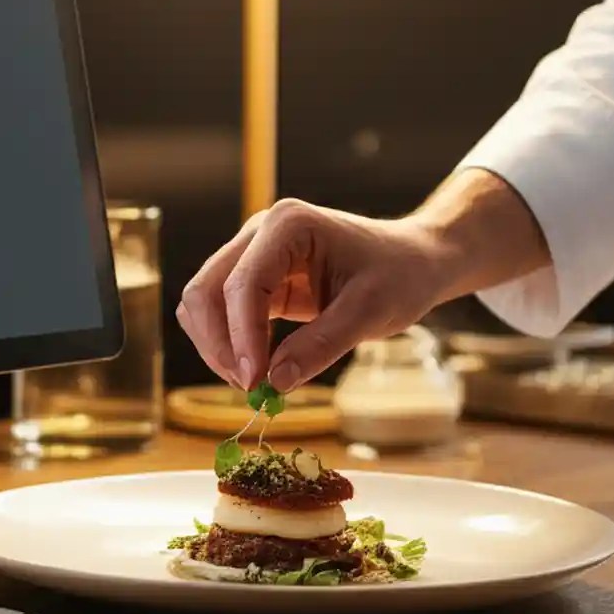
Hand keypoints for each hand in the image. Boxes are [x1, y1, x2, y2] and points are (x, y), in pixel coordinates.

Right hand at [175, 198, 452, 392]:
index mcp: (288, 225)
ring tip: (254, 383)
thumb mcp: (370, 311)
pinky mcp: (253, 279)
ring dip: (216, 347)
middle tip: (250, 388)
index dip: (242, 336)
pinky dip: (226, 344)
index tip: (256, 382)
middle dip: (220, 344)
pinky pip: (219, 314)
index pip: (244, 283)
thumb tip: (276, 382)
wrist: (411, 261)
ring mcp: (251, 254)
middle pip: (206, 290)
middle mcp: (259, 233)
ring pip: (202, 303)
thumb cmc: (399, 276)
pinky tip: (256, 369)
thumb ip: (322, 344)